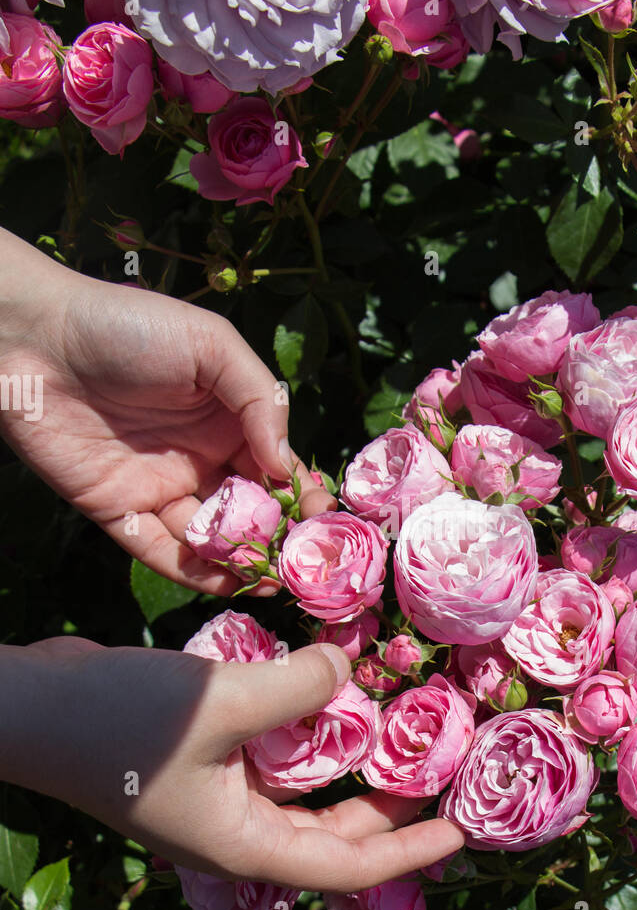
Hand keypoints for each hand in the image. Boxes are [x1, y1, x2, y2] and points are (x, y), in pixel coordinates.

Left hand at [0, 228, 332, 593]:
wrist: (36, 338)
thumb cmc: (128, 327)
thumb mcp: (211, 346)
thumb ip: (259, 400)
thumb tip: (287, 465)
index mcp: (228, 419)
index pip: (278, 468)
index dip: (304, 495)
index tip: (327, 519)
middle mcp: (200, 458)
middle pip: (251, 512)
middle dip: (281, 539)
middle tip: (307, 564)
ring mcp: (160, 488)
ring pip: (211, 541)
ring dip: (245, 564)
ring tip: (275, 582)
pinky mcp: (119, 512)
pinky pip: (162, 553)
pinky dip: (196, 573)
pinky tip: (229, 582)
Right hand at [0, 638, 464, 891]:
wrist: (31, 706)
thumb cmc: (124, 721)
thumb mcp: (223, 702)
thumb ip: (298, 687)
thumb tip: (347, 667)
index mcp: (243, 845)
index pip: (344, 866)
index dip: (407, 852)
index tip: (460, 834)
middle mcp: (234, 832)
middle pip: (329, 836)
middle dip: (387, 811)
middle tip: (441, 776)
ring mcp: (213, 798)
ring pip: (301, 795)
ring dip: (347, 770)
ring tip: (399, 734)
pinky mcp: (198, 762)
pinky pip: (271, 760)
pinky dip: (305, 736)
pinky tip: (326, 698)